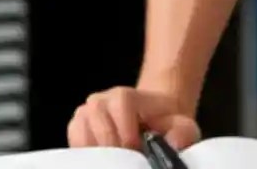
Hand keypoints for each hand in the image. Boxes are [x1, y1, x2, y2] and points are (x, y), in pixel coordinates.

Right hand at [67, 87, 200, 150]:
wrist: (154, 122)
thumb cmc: (166, 125)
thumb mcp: (183, 127)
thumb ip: (181, 133)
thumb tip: (171, 144)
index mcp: (125, 96)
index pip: (119, 105)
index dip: (126, 130)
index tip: (137, 149)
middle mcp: (100, 101)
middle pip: (95, 116)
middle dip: (112, 144)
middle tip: (126, 159)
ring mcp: (84, 114)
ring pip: (81, 131)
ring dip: (98, 151)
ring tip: (115, 160)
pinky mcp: (76, 129)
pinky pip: (73, 142)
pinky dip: (86, 154)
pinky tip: (103, 161)